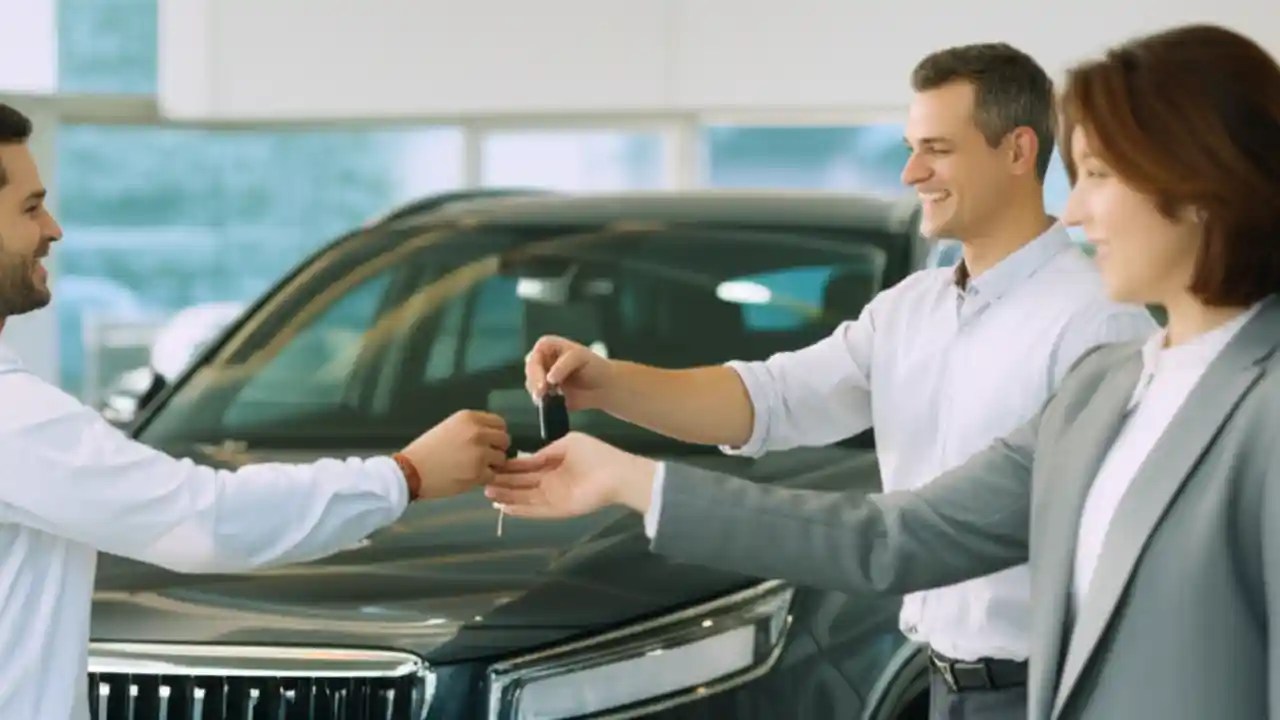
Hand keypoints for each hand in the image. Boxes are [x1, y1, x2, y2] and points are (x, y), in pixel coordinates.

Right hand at [400, 410, 509, 499]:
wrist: (411, 471)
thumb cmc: (426, 449)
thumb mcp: (449, 427)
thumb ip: (471, 428)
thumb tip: (490, 435)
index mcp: (469, 418)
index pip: (499, 422)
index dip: (496, 434)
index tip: (489, 441)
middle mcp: (478, 433)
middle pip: (504, 439)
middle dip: (497, 449)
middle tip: (485, 457)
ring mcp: (480, 453)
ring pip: (501, 459)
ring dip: (492, 465)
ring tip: (476, 468)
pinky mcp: (479, 473)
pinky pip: (493, 475)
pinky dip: (485, 478)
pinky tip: (471, 477)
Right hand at [485, 432, 656, 517]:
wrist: (616, 473)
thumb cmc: (595, 455)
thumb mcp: (568, 443)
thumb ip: (546, 451)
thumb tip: (526, 457)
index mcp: (553, 464)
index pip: (526, 467)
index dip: (509, 468)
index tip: (492, 466)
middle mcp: (551, 481)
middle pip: (522, 484)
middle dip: (503, 483)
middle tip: (483, 482)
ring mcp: (555, 497)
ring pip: (525, 498)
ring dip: (508, 497)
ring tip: (489, 494)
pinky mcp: (560, 511)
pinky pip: (536, 511)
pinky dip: (521, 510)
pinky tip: (506, 508)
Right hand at [524, 335, 615, 410]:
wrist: (604, 387)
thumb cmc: (594, 365)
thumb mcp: (581, 356)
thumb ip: (564, 365)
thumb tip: (550, 378)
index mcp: (550, 346)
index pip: (537, 352)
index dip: (537, 365)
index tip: (545, 381)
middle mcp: (544, 361)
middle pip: (530, 368)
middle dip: (534, 381)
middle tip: (541, 393)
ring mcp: (544, 378)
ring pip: (531, 383)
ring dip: (536, 392)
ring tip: (546, 399)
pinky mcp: (547, 393)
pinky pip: (538, 397)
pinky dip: (542, 402)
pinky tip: (550, 404)